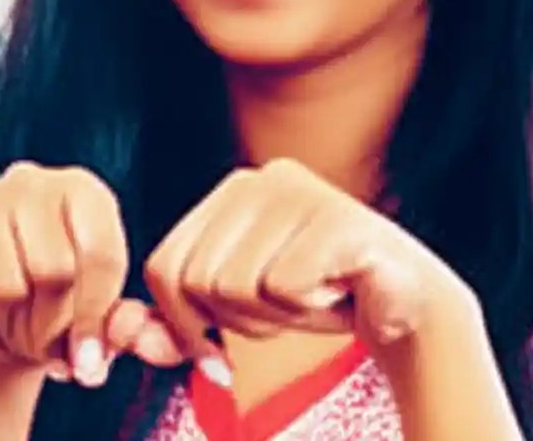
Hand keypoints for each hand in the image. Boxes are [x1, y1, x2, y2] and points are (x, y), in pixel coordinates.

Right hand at [0, 162, 139, 386]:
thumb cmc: (54, 311)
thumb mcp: (96, 321)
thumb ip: (112, 331)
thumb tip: (91, 361)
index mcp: (84, 191)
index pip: (101, 254)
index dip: (95, 316)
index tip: (88, 357)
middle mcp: (32, 181)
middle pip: (54, 269)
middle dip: (50, 316)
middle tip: (40, 320)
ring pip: (6, 283)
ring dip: (9, 313)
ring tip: (10, 304)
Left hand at [145, 159, 480, 375]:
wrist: (404, 306)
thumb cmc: (315, 301)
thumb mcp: (238, 307)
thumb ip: (183, 320)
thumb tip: (128, 336)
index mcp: (229, 193)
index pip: (164, 266)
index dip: (182, 324)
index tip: (215, 354)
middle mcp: (260, 179)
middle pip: (196, 280)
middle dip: (236, 323)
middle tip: (285, 313)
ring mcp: (301, 193)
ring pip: (236, 285)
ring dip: (276, 317)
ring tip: (313, 298)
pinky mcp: (338, 220)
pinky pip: (285, 287)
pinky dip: (310, 310)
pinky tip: (338, 292)